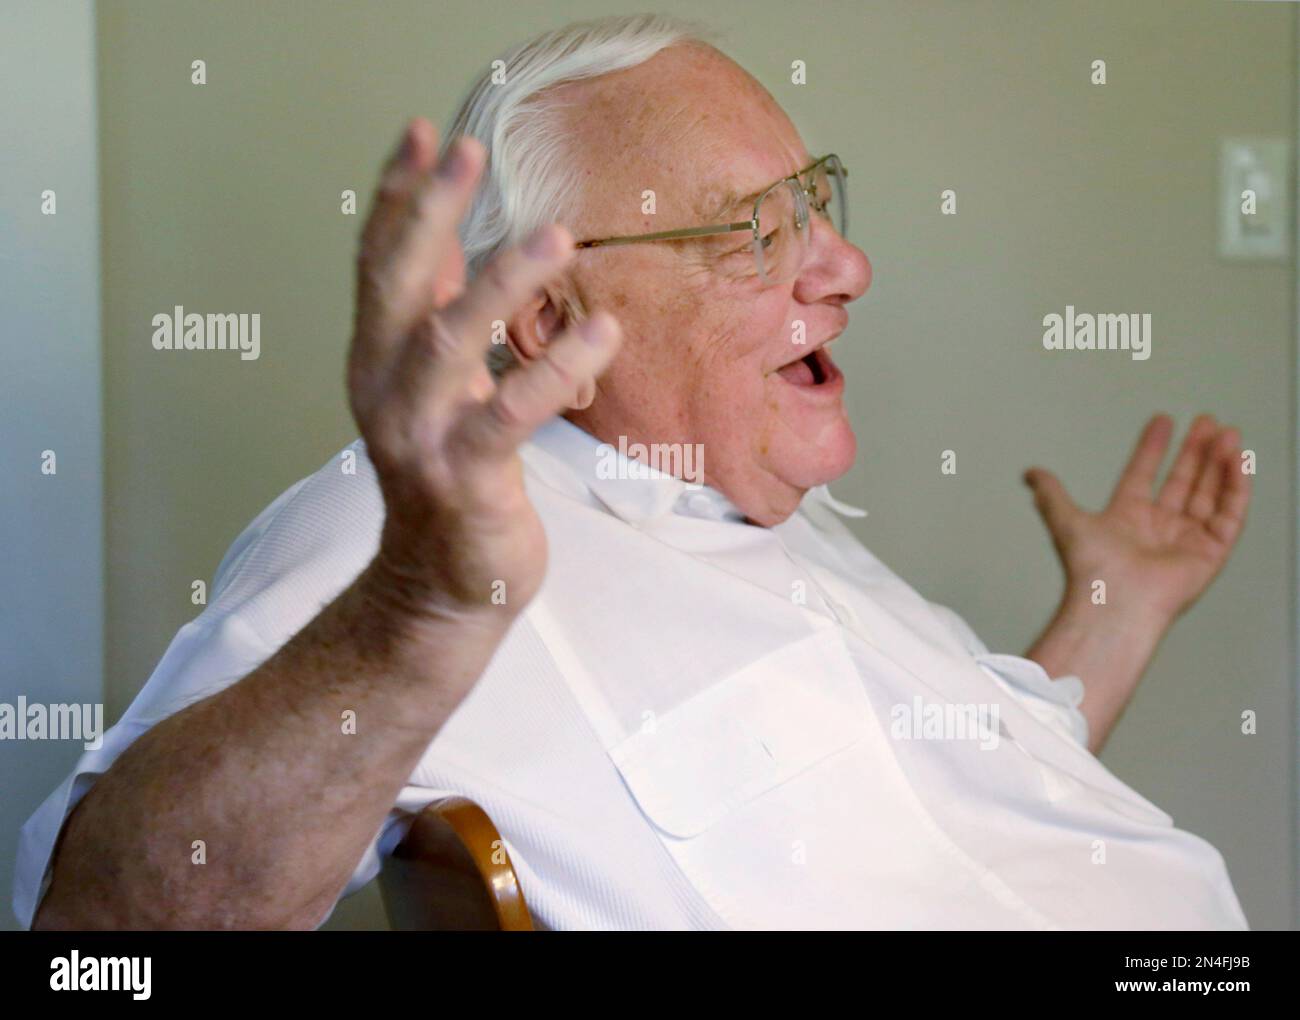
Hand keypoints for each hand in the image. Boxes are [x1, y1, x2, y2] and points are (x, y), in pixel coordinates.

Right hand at [348, 118, 621, 618]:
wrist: (437, 587)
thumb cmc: (447, 479)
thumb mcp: (433, 392)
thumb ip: (436, 320)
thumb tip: (449, 242)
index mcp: (377, 361)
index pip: (377, 262)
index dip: (396, 195)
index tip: (424, 131)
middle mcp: (385, 390)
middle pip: (397, 286)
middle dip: (428, 212)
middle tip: (469, 150)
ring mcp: (419, 436)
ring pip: (449, 344)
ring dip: (500, 284)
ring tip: (556, 235)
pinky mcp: (465, 480)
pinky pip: (507, 417)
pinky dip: (552, 372)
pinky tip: (605, 333)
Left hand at [1023, 413, 1251, 625]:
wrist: (1114, 602)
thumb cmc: (1090, 571)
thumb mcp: (1066, 520)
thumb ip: (1051, 494)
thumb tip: (1029, 474)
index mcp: (1127, 518)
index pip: (1143, 474)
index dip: (1152, 448)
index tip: (1163, 420)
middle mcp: (1158, 528)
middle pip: (1183, 480)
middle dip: (1196, 451)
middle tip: (1206, 421)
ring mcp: (1186, 540)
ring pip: (1210, 493)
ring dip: (1220, 463)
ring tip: (1227, 433)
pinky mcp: (1210, 553)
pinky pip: (1230, 514)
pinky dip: (1236, 488)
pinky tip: (1237, 461)